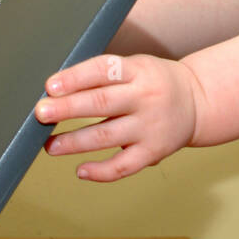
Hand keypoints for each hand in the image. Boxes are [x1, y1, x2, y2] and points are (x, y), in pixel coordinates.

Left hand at [34, 54, 202, 181]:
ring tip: (50, 146)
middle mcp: (145, 97)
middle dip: (67, 109)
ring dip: (75, 142)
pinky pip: (124, 166)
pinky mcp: (153, 152)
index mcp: (139, 71)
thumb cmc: (155, 82)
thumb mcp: (136, 67)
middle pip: (102, 103)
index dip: (76, 78)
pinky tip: (81, 170)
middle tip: (41, 114)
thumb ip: (103, 77)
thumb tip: (57, 93)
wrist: (198, 101)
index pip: (104, 70)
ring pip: (107, 136)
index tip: (51, 86)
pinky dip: (101, 171)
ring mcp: (150, 127)